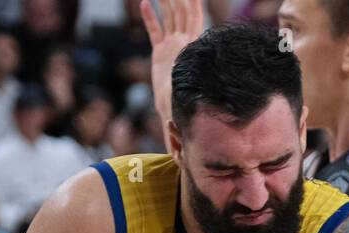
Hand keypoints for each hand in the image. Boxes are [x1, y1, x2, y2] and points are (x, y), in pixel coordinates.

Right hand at [143, 0, 205, 122]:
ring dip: (165, 3)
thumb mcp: (191, 82)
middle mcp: (182, 42)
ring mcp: (172, 46)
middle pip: (181, 14)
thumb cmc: (182, 97)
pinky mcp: (160, 51)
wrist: (172, 107)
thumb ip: (198, 68)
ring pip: (169, 18)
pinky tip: (145, 3)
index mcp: (191, 46)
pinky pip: (155, 30)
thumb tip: (203, 73)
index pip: (194, 19)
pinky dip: (150, 17)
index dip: (194, 4)